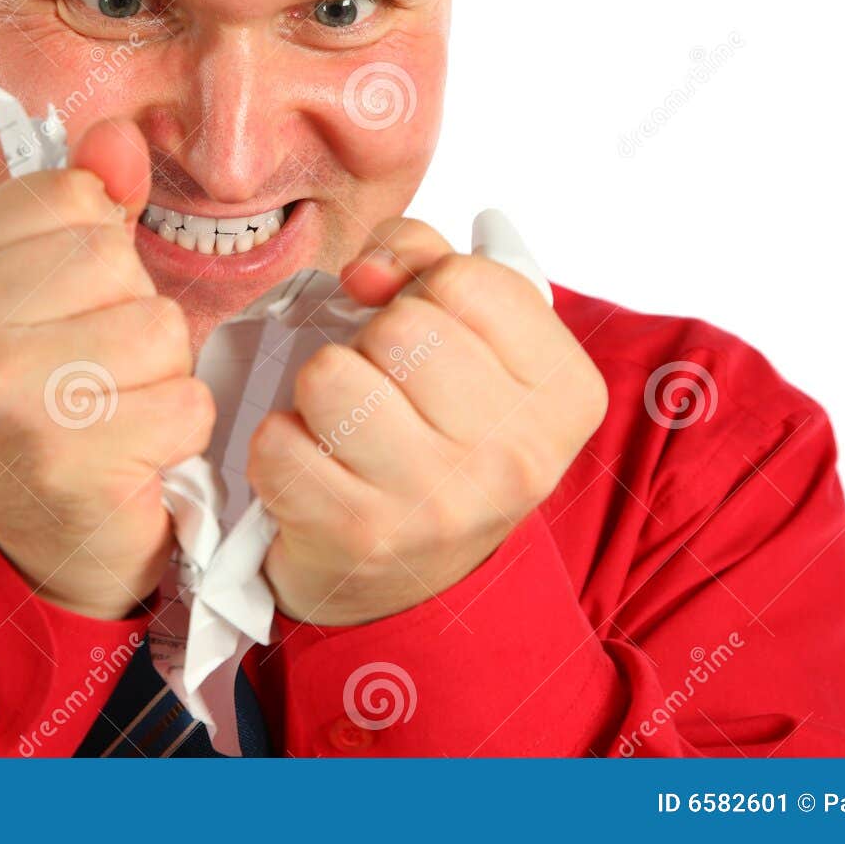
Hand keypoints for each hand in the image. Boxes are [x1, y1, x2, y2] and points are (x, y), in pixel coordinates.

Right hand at [0, 119, 213, 619]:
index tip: (63, 308)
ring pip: (159, 327)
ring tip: (112, 409)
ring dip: (162, 373)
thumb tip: (120, 137)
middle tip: (91, 369)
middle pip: (115, 259)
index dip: (98, 249)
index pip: (74, 196)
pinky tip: (130, 453)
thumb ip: (85, 200)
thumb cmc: (47, 394)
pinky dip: (178, 430)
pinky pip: (186, 402)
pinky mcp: (64, 461)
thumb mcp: (49, 285)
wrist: (32, 536)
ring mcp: (1, 396)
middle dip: (132, 311)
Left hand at [247, 217, 607, 625]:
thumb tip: (365, 270)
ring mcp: (438, 503)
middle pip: (400, 329)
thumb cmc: (440, 434)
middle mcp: (517, 457)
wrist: (414, 581)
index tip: (422, 327)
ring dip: (320, 389)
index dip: (422, 288)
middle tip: (383, 386)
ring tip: (346, 424)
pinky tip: (315, 465)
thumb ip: (428, 262)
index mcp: (565, 394)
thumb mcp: (473, 343)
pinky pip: (278, 439)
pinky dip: (279, 442)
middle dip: (372, 341)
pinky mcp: (359, 535)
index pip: (466, 281)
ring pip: (330, 375)